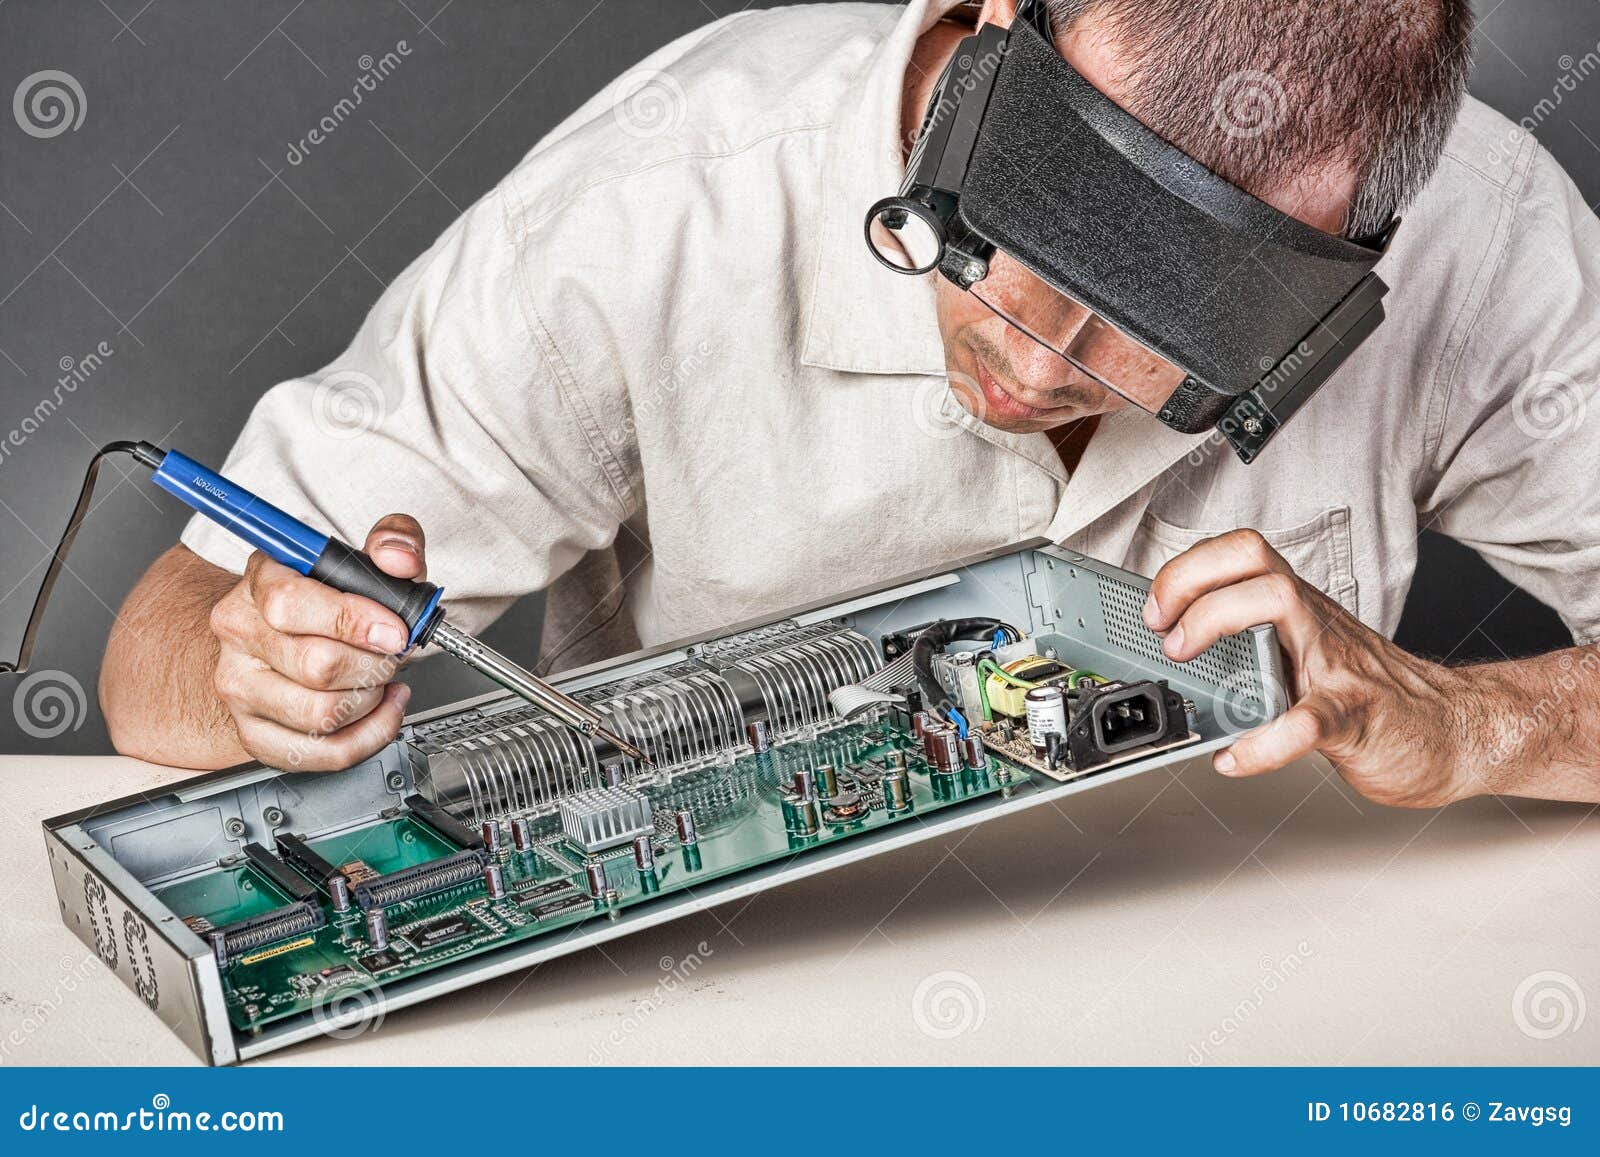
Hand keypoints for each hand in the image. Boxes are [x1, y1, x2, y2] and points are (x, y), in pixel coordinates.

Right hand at [208, 514, 426, 770]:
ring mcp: (241, 688)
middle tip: (391, 654)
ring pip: (321, 714)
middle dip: (375, 664)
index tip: (394, 630)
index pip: (291, 604)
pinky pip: (320, 754)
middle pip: (316, 666)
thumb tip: (399, 557)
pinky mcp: (255, 733)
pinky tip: (381, 710)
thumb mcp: (366, 556)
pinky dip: (369, 737)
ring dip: (372, 700)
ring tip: (382, 679)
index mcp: (261, 582)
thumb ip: (393, 542)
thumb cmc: (330, 597)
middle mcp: (240, 635)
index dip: (354, 621)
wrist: (293, 632)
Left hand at [1143, 529, 1472, 807]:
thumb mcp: (1304, 658)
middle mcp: (1315, 625)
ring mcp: (1337, 666)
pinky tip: (1235, 757)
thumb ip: (1254, 650)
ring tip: (1183, 660)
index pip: (1243, 554)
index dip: (1190, 568)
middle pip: (1255, 563)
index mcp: (1299, 611)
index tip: (1154, 606)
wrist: (1453, 731)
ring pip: (1280, 607)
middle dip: (1193, 584)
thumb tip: (1178, 659)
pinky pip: (1307, 720)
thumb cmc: (1372, 695)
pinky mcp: (1355, 717)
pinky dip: (1264, 742)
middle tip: (1162, 629)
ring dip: (1217, 623)